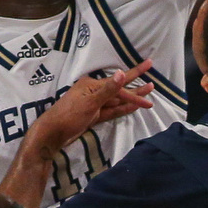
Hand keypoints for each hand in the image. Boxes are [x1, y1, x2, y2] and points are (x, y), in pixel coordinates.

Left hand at [28, 64, 154, 160]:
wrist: (54, 134)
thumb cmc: (69, 115)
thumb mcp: (90, 102)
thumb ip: (108, 90)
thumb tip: (121, 73)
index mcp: (92, 85)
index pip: (119, 83)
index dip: (136, 79)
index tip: (150, 73)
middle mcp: (94, 92)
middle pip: (120, 91)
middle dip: (137, 89)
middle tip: (153, 84)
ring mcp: (94, 105)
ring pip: (117, 101)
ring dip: (132, 99)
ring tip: (148, 95)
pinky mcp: (94, 116)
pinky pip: (112, 111)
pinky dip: (122, 109)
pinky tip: (133, 107)